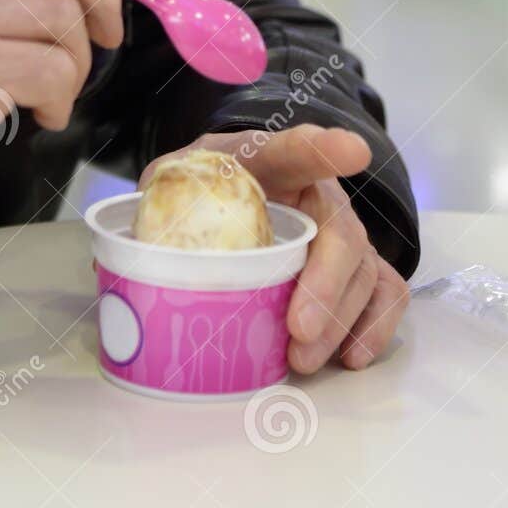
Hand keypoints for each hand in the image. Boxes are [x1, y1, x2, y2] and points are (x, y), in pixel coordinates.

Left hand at [140, 126, 409, 373]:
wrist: (234, 187)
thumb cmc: (205, 184)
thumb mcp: (172, 177)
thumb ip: (156, 200)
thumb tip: (123, 253)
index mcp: (270, 162)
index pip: (296, 148)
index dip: (323, 149)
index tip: (351, 150)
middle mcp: (318, 193)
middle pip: (341, 231)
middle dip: (327, 283)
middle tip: (298, 330)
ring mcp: (343, 230)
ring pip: (364, 269)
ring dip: (341, 319)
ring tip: (304, 359)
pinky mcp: (356, 266)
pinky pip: (384, 292)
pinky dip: (376, 325)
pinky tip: (352, 357)